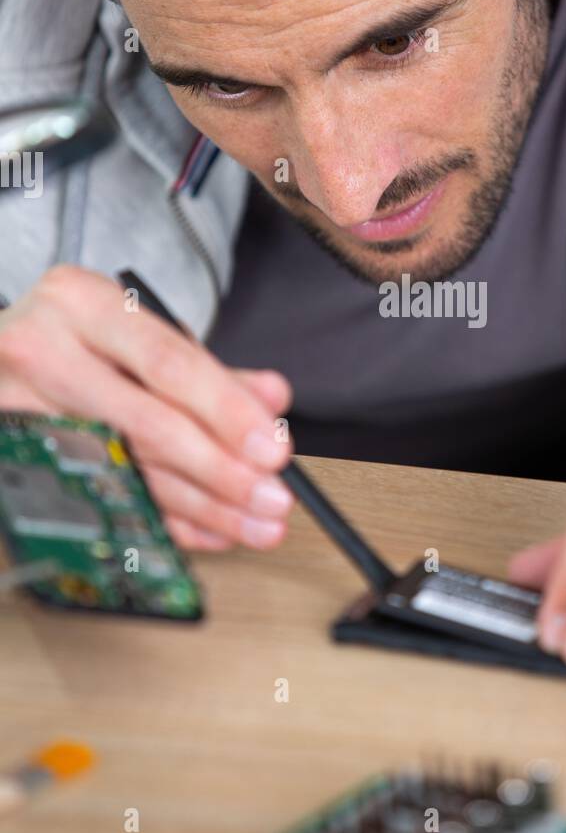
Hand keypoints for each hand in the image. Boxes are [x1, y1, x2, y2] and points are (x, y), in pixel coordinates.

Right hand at [0, 265, 293, 551]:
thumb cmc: (69, 337)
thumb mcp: (131, 329)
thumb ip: (205, 367)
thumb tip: (271, 400)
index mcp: (81, 302)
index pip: (168, 363)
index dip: (227, 411)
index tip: (273, 447)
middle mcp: (45, 351)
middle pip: (149, 424)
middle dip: (222, 471)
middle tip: (272, 497)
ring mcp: (21, 409)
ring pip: (129, 471)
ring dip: (203, 507)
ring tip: (254, 523)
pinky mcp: (17, 456)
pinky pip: (105, 499)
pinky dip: (164, 521)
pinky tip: (207, 530)